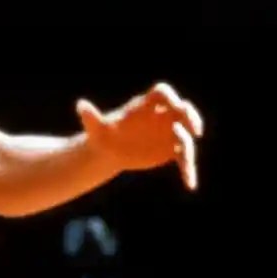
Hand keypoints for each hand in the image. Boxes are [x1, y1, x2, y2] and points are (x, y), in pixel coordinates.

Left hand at [77, 82, 204, 189]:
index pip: (161, 93)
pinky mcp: (172, 150)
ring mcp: (169, 133)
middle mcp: (161, 116)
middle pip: (183, 110)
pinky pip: (184, 158)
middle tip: (196, 130)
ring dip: (188, 148)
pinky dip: (188, 170)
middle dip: (191, 117)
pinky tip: (189, 184)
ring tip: (187, 165)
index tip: (175, 105)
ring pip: (185, 136)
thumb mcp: (96, 128)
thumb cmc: (103, 134)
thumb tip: (81, 106)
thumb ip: (91, 117)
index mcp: (144, 106)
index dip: (170, 97)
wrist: (110, 151)